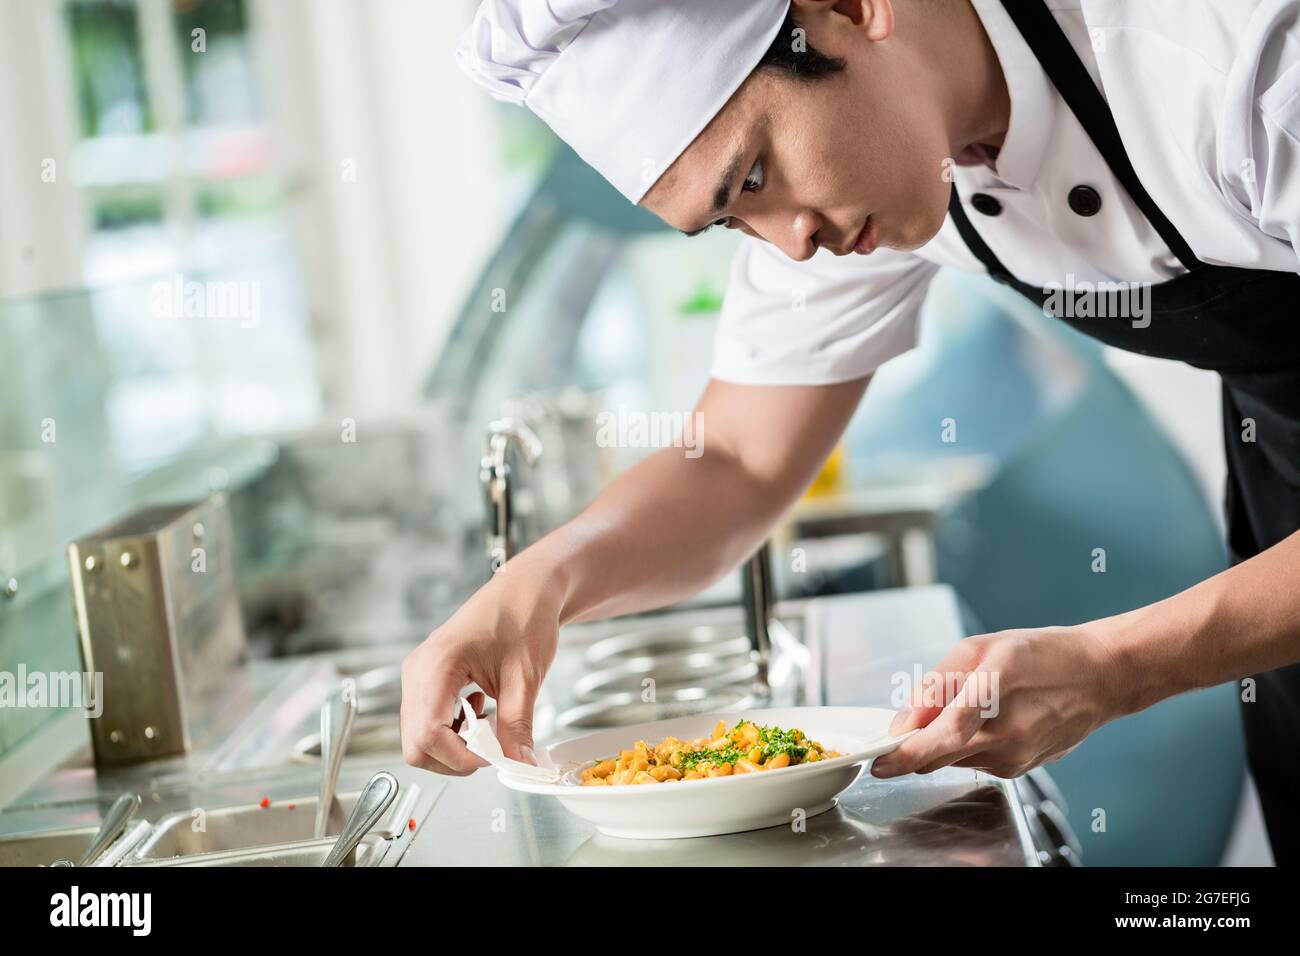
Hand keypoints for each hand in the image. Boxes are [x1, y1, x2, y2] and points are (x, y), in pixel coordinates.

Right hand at [400, 559, 562, 774]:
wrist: (525, 589)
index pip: (427, 734)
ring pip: (418, 737)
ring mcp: (418, 674)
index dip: (460, 757)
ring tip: (489, 723)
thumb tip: (519, 765)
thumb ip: (518, 725)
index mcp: (437, 664)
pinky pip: (426, 720)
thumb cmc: (525, 617)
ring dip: (454, 745)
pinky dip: (452, 731)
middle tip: (493, 747)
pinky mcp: (425, 678)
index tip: (494, 757)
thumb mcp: (525, 677)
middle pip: (416, 743)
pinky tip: (479, 712)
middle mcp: (418, 670)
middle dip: (455, 757)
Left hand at [872, 625, 1123, 778]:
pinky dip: (965, 746)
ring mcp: (1017, 756)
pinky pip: (975, 762)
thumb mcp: (979, 649)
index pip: (944, 733)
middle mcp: (1008, 731)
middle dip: (912, 750)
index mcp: (995, 689)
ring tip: (964, 709)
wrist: (1099, 677)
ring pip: (954, 760)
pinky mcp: (1021, 769)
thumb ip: (934, 685)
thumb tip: (901, 724)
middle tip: (899, 735)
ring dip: (941, 743)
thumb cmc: (1040, 655)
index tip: (878, 762)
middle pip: (941, 755)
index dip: (907, 753)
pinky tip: (984, 722)